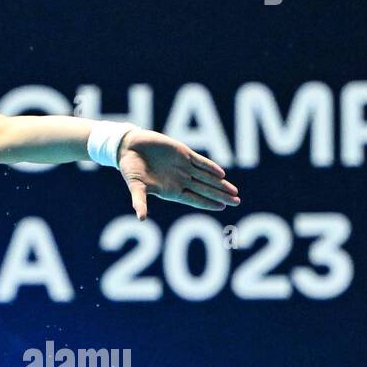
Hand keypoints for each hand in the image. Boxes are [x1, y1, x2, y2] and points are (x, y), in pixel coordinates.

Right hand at [117, 129, 238, 219]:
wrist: (129, 147)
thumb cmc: (130, 169)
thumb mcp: (135, 186)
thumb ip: (140, 201)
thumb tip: (140, 219)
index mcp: (171, 190)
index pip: (194, 199)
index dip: (208, 203)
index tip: (222, 208)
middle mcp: (180, 180)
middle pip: (205, 190)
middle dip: (221, 196)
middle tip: (237, 202)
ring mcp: (183, 166)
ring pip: (206, 177)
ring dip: (220, 184)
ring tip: (235, 191)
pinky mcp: (183, 153)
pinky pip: (200, 161)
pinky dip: (210, 167)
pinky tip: (221, 173)